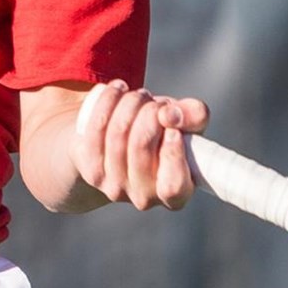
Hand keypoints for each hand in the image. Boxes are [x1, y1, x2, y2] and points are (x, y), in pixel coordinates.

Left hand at [70, 80, 210, 209]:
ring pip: (118, 133)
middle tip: (154, 102)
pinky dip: (108, 101)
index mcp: (175, 193)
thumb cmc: (161, 134)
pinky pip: (96, 128)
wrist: (121, 139)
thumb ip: (194, 116)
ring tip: (138, 96)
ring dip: (130, 102)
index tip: (172, 129)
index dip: (173, 154)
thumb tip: (172, 115)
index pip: (174, 186)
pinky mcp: (92, 172)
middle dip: (149, 111)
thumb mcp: (185, 123)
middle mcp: (145, 197)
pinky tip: (117, 90)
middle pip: (141, 145)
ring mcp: (115, 188)